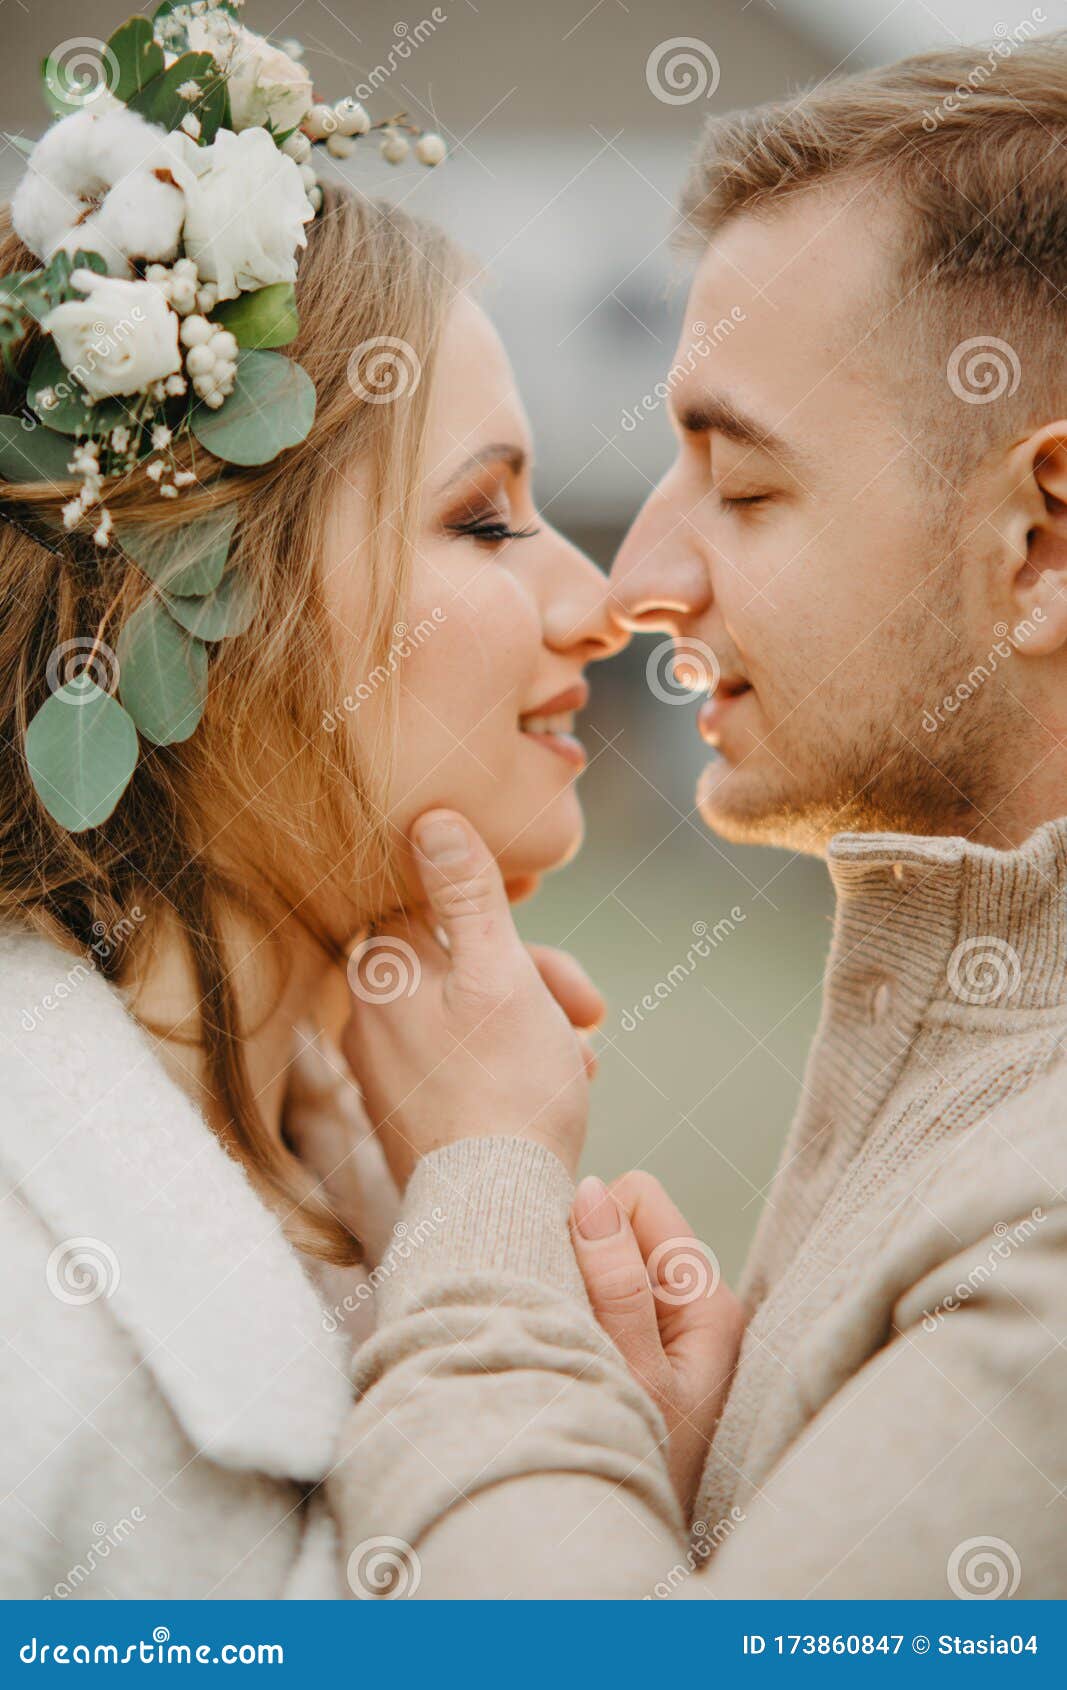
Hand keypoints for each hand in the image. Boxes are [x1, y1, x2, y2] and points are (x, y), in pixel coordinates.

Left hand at [341, 809, 599, 1186]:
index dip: (483, 893)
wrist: (495, 1212)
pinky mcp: (411, 1110)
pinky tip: (562, 1078)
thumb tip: (430, 815)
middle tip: (586, 1002)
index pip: (420, 897)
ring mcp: (387, 1068)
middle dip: (529, 970)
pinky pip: (463, 1057)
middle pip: (454, 958)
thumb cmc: (505, 1088)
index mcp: (380, 975)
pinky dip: (514, 1056)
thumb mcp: (498, 972)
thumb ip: (464, 891)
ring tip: (583, 1050)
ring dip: (533, 1015)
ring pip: (467, 1009)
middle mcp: (368, 1018)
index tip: (531, 899)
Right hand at [570, 1171, 744, 1517]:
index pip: (637, 1201)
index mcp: (707, 1302)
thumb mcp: (630, 1372)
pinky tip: (559, 1363)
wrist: (615, 1560)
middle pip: (617, 1230)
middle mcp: (693, 1310)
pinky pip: (594, 1305)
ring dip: (571, 1295)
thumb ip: (614, 1281)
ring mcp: (666, 1336)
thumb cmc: (634, 1466)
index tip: (567, 1282)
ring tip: (559, 1354)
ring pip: (599, 1268)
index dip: (592, 1227)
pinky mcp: (639, 1359)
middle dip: (580, 1261)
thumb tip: (592, 1191)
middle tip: (563, 1328)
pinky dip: (570, 1320)